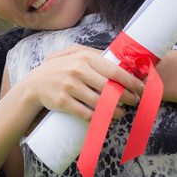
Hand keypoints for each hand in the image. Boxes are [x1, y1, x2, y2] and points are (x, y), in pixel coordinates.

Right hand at [19, 44, 144, 122]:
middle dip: (127, 97)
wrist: (35, 84)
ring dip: (116, 111)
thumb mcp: (77, 57)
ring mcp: (69, 86)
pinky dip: (100, 119)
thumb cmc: (62, 70)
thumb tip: (125, 63)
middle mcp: (78, 70)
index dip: (131, 82)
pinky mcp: (63, 102)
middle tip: (134, 102)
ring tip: (122, 112)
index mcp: (85, 57)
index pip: (114, 71)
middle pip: (110, 88)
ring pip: (100, 104)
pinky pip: (86, 114)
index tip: (141, 88)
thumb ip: (97, 58)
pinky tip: (108, 120)